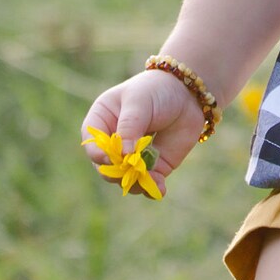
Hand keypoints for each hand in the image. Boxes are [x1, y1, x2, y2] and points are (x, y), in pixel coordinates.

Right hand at [79, 66, 208, 193]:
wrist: (187, 93)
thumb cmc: (155, 90)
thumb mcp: (139, 102)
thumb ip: (130, 127)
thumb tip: (123, 155)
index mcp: (102, 122)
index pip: (92, 143)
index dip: (98, 153)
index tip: (111, 158)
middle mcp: (114, 142)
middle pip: (106, 166)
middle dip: (118, 172)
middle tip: (133, 170)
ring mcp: (132, 156)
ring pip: (125, 178)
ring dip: (135, 183)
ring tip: (150, 180)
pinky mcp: (153, 166)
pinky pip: (147, 182)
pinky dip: (152, 188)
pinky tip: (159, 188)